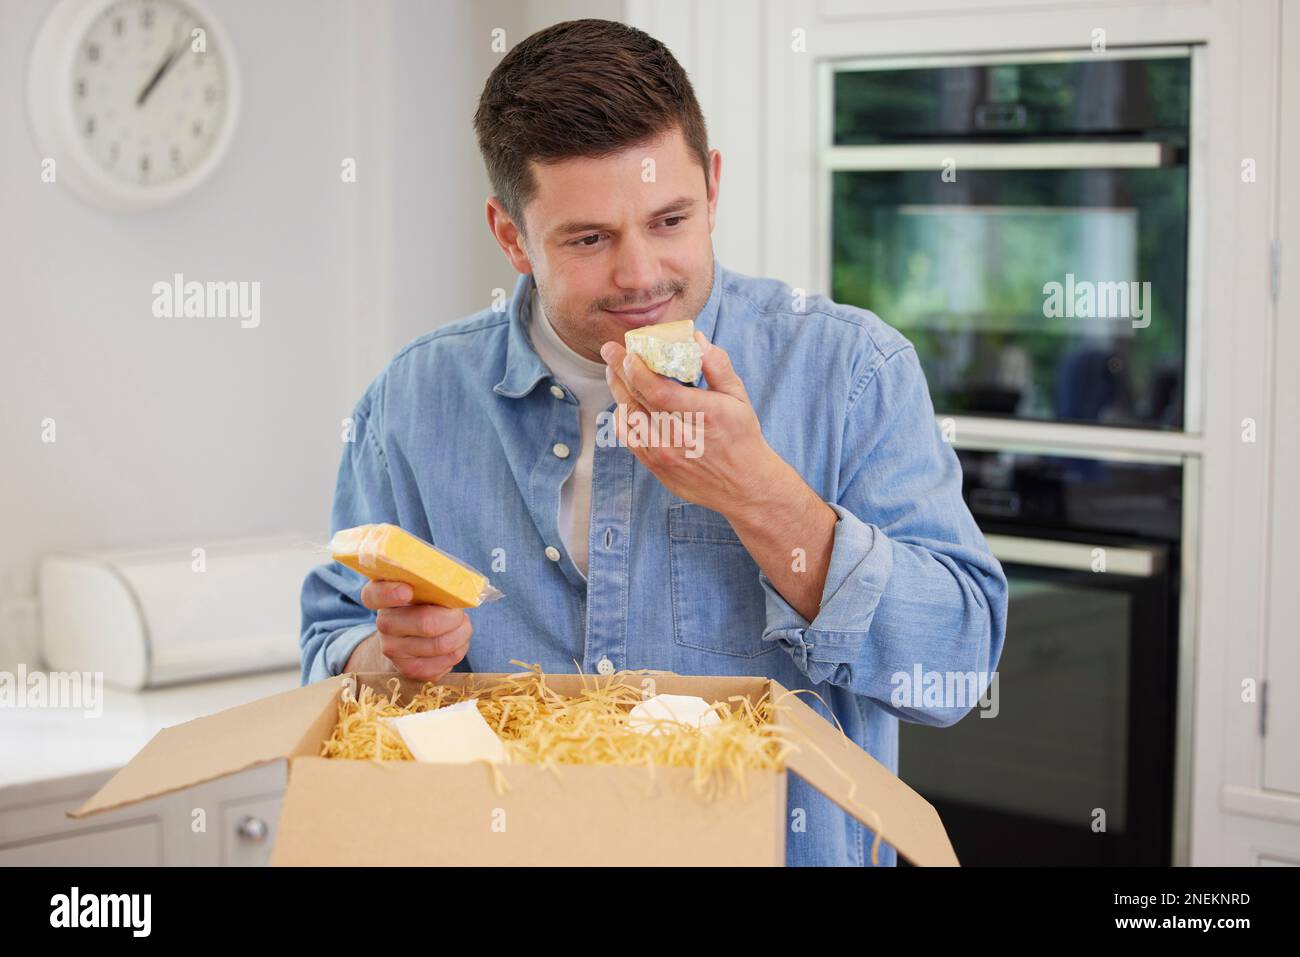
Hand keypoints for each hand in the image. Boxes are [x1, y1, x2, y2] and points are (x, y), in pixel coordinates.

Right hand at [343, 581, 471, 680]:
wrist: (408, 640)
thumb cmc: (422, 605)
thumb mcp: (420, 588)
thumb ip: (430, 582)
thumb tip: (455, 588)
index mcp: (381, 596)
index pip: (374, 595)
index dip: (390, 594)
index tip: (407, 591)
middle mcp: (383, 624)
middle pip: (426, 623)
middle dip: (454, 618)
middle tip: (459, 613)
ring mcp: (393, 650)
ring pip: (442, 644)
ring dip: (461, 633)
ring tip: (461, 626)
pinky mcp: (410, 669)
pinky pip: (446, 660)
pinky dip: (459, 649)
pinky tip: (456, 642)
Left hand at [600, 333, 784, 519]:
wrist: (743, 485)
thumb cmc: (741, 437)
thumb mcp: (738, 397)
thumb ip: (717, 366)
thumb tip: (695, 338)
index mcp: (703, 415)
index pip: (658, 390)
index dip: (637, 370)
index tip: (628, 352)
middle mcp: (679, 437)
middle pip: (637, 399)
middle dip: (619, 370)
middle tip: (609, 350)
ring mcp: (664, 454)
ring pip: (628, 417)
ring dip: (617, 390)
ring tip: (614, 372)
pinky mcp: (656, 466)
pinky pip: (629, 437)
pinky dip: (622, 416)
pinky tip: (624, 402)